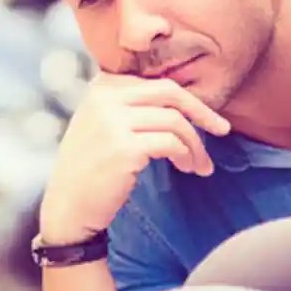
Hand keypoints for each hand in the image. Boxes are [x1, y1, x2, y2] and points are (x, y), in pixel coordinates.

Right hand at [39, 73, 230, 243]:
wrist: (68, 208)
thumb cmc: (92, 170)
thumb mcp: (102, 125)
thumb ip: (130, 106)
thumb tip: (182, 101)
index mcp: (102, 87)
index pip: (156, 82)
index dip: (188, 100)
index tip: (207, 118)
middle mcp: (104, 98)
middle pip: (170, 92)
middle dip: (202, 112)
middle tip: (222, 130)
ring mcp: (112, 121)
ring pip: (174, 120)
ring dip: (195, 144)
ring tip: (201, 165)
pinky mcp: (123, 148)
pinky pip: (171, 143)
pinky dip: (186, 155)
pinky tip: (188, 168)